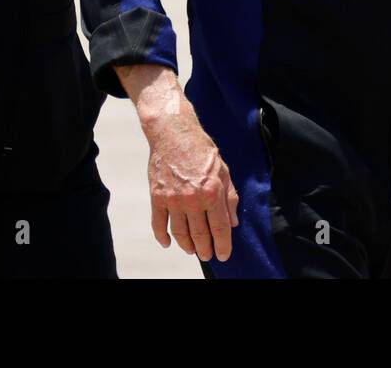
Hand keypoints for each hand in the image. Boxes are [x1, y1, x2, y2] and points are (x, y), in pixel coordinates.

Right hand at [144, 108, 239, 261]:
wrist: (174, 134)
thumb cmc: (201, 150)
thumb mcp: (224, 171)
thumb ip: (230, 198)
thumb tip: (233, 222)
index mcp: (212, 192)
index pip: (220, 228)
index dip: (223, 245)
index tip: (223, 254)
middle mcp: (193, 199)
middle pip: (200, 235)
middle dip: (205, 249)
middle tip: (207, 255)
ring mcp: (173, 199)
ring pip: (180, 233)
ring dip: (186, 246)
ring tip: (191, 250)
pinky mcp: (157, 197)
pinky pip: (158, 223)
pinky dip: (162, 236)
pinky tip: (167, 243)